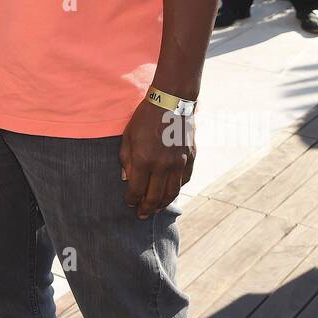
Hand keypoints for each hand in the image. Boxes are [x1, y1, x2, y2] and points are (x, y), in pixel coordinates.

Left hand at [119, 97, 194, 218]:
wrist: (171, 102)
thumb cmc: (144, 118)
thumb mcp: (128, 137)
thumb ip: (126, 160)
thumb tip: (127, 180)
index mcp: (144, 160)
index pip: (137, 190)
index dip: (131, 200)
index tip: (129, 203)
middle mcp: (163, 165)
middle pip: (155, 197)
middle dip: (146, 209)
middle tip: (141, 215)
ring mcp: (180, 163)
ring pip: (172, 193)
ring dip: (162, 204)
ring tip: (155, 209)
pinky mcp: (191, 158)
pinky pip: (184, 181)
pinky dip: (176, 190)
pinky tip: (169, 193)